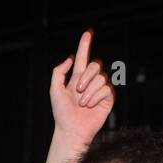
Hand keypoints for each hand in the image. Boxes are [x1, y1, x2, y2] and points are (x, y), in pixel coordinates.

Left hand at [49, 30, 113, 149]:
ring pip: (101, 77)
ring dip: (89, 91)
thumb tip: (70, 58)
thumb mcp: (54, 90)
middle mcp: (90, 82)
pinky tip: (90, 106)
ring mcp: (100, 89)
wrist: (71, 129)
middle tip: (78, 91)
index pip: (82, 58)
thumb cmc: (61, 112)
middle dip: (86, 76)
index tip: (88, 33)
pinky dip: (96, 97)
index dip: (85, 45)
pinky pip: (106, 88)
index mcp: (77, 78)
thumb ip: (59, 71)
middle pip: (95, 65)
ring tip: (82, 103)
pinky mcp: (108, 98)